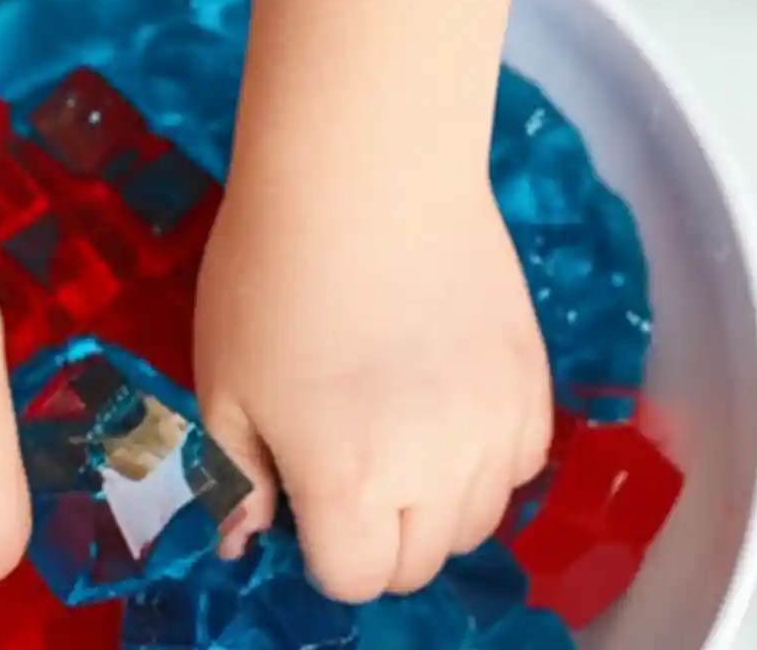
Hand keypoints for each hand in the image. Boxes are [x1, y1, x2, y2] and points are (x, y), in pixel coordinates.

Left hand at [195, 173, 550, 601]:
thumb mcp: (224, 386)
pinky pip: (519, 465)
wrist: (363, 176)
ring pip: (476, 523)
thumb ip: (238, 480)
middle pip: (417, 564)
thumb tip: (245, 542)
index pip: (352, 579)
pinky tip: (444, 412)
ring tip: (392, 440)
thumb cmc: (272, 276)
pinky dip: (483, 463)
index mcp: (349, 484)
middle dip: (373, 539)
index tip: (301, 501)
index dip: (319, 551)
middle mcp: (436, 473)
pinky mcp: (532, 382)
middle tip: (340, 470)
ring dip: (431, 507)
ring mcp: (494, 427)